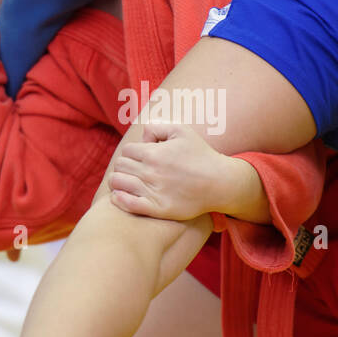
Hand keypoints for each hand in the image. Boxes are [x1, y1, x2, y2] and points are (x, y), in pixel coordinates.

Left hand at [108, 122, 235, 219]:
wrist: (219, 183)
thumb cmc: (201, 155)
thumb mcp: (182, 131)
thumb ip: (157, 128)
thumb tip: (142, 138)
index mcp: (153, 153)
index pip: (127, 151)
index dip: (132, 153)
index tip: (140, 158)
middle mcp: (150, 172)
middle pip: (120, 166)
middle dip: (124, 166)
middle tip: (133, 170)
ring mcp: (153, 191)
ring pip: (118, 183)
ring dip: (118, 181)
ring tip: (125, 182)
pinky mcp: (157, 208)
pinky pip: (127, 204)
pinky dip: (119, 199)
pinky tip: (120, 196)